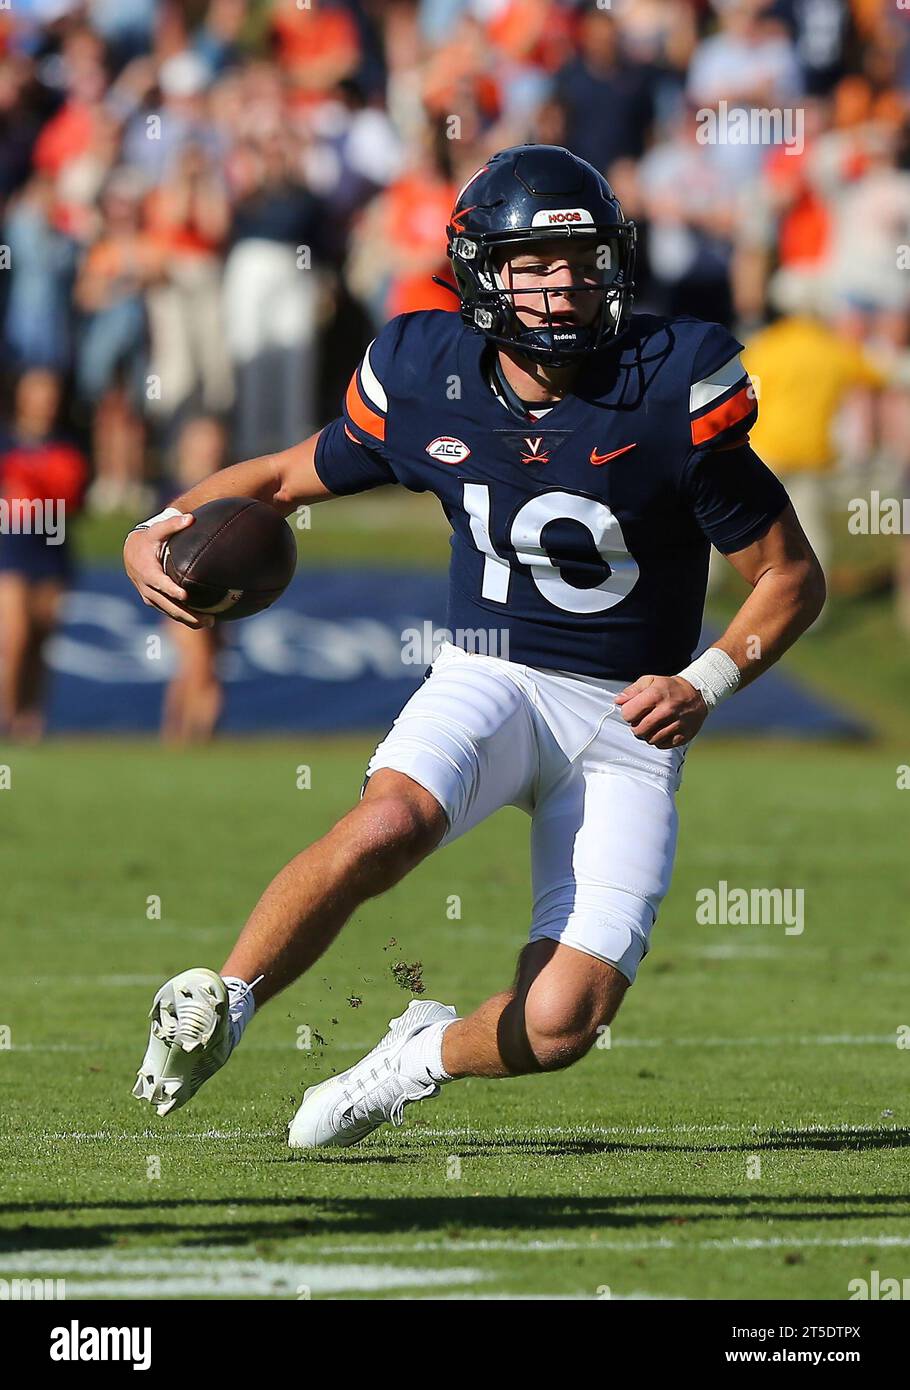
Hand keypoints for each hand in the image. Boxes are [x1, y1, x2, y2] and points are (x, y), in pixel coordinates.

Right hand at [123, 512, 212, 628]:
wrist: (131, 552)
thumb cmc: (148, 539)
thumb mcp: (158, 530)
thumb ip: (173, 524)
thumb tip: (191, 518)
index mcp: (147, 570)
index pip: (159, 583)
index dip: (171, 590)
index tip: (185, 596)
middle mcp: (147, 587)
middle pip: (167, 604)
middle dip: (187, 613)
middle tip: (208, 620)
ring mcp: (149, 596)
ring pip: (169, 612)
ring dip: (188, 619)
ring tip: (209, 623)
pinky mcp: (154, 601)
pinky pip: (168, 611)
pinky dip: (183, 618)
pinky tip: (200, 621)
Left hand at [615, 674, 707, 748]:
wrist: (697, 693)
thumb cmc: (670, 688)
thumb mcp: (650, 681)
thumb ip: (632, 690)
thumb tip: (618, 701)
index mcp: (655, 695)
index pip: (628, 714)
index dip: (627, 713)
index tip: (633, 711)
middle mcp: (666, 710)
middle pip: (638, 730)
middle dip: (636, 726)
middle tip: (642, 720)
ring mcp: (676, 724)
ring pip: (650, 739)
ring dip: (647, 734)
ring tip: (652, 725)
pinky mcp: (684, 735)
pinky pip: (662, 745)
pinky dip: (659, 740)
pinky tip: (662, 730)